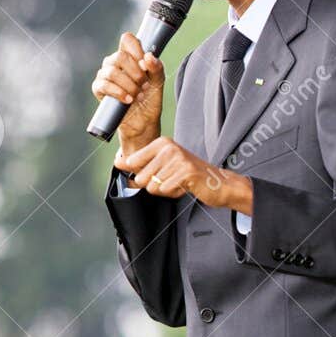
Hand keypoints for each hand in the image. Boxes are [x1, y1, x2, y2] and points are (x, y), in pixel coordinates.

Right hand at [90, 33, 163, 149]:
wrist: (143, 121)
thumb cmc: (150, 99)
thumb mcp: (158, 82)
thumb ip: (156, 68)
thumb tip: (148, 57)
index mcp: (130, 56)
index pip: (127, 40)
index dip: (136, 49)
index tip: (145, 64)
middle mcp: (115, 62)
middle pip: (120, 56)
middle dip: (136, 73)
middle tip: (145, 85)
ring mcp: (105, 74)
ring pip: (112, 71)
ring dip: (129, 85)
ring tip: (138, 96)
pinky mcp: (99, 88)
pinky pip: (103, 85)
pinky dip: (118, 92)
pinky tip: (128, 100)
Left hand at [113, 136, 252, 212]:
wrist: (217, 182)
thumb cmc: (189, 174)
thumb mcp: (163, 165)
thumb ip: (140, 164)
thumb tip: (118, 163)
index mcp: (161, 143)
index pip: (132, 161)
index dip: (139, 174)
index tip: (156, 172)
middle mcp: (168, 148)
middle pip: (141, 177)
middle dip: (153, 185)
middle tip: (171, 179)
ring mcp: (177, 159)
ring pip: (152, 186)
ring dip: (165, 190)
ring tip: (179, 182)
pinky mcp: (185, 172)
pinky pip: (165, 190)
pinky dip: (174, 193)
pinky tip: (184, 186)